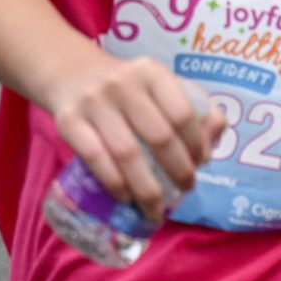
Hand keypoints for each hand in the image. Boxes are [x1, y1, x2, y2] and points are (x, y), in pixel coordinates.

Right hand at [40, 47, 224, 222]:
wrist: (71, 73)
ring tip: (156, 207)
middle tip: (186, 188)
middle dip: (178, 170)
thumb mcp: (161, 85)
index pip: (184, 113)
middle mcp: (124, 85)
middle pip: (159, 136)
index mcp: (152, 73)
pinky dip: (115, 183)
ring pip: (128, 154)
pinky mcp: (68, 122)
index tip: (201, 163)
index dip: (197, 143)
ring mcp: (94, 103)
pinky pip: (96, 159)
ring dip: (146, 188)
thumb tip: (212, 144)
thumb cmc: (128, 88)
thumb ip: (194, 108)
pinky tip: (126, 197)